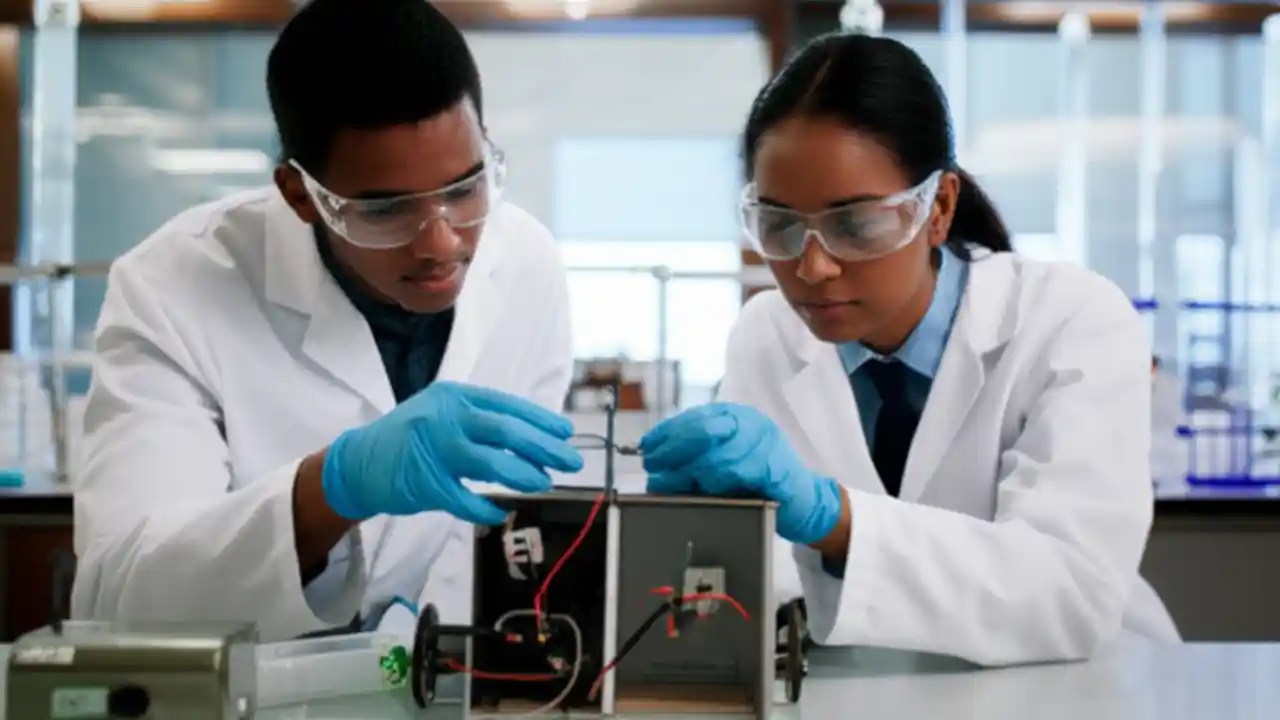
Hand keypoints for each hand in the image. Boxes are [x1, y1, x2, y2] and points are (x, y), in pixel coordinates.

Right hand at [322, 381, 583, 524]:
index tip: (565, 433)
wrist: (358, 463)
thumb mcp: (443, 413)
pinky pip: (464, 499)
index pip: (507, 406)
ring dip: (523, 474)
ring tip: (544, 482)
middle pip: (505, 431)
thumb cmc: (410, 439)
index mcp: (454, 396)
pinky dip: (486, 508)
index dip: (540, 420)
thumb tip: (534, 437)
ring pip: (491, 463)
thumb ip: (480, 420)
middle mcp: (444, 417)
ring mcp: (433, 450)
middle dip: (544, 447)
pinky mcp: (423, 483)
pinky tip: (500, 512)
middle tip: (570, 461)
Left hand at [639, 403, 842, 544]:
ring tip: (681, 485)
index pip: (691, 418)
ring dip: (694, 473)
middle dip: (673, 452)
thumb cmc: (755, 480)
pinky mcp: (776, 466)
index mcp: (732, 416)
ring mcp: (765, 442)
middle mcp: (748, 422)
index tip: (645, 450)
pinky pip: (741, 472)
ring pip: (719, 454)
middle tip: (655, 471)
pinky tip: (712, 489)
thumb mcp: (720, 461)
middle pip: (702, 430)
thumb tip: (650, 455)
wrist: (801, 499)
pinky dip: (722, 482)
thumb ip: (691, 455)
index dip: (665, 435)